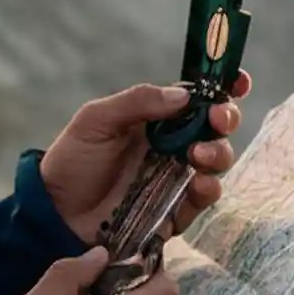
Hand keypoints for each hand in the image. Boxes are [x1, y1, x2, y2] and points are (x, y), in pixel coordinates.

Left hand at [41, 70, 252, 243]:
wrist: (55, 213)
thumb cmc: (73, 160)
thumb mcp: (97, 120)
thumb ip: (137, 102)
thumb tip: (184, 94)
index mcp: (156, 118)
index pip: (198, 98)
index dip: (223, 87)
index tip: (239, 81)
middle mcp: (172, 145)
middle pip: (216, 127)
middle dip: (227, 118)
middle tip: (219, 120)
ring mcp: (176, 177)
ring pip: (217, 161)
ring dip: (218, 153)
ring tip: (199, 155)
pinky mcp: (175, 211)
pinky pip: (203, 198)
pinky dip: (208, 188)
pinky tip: (199, 184)